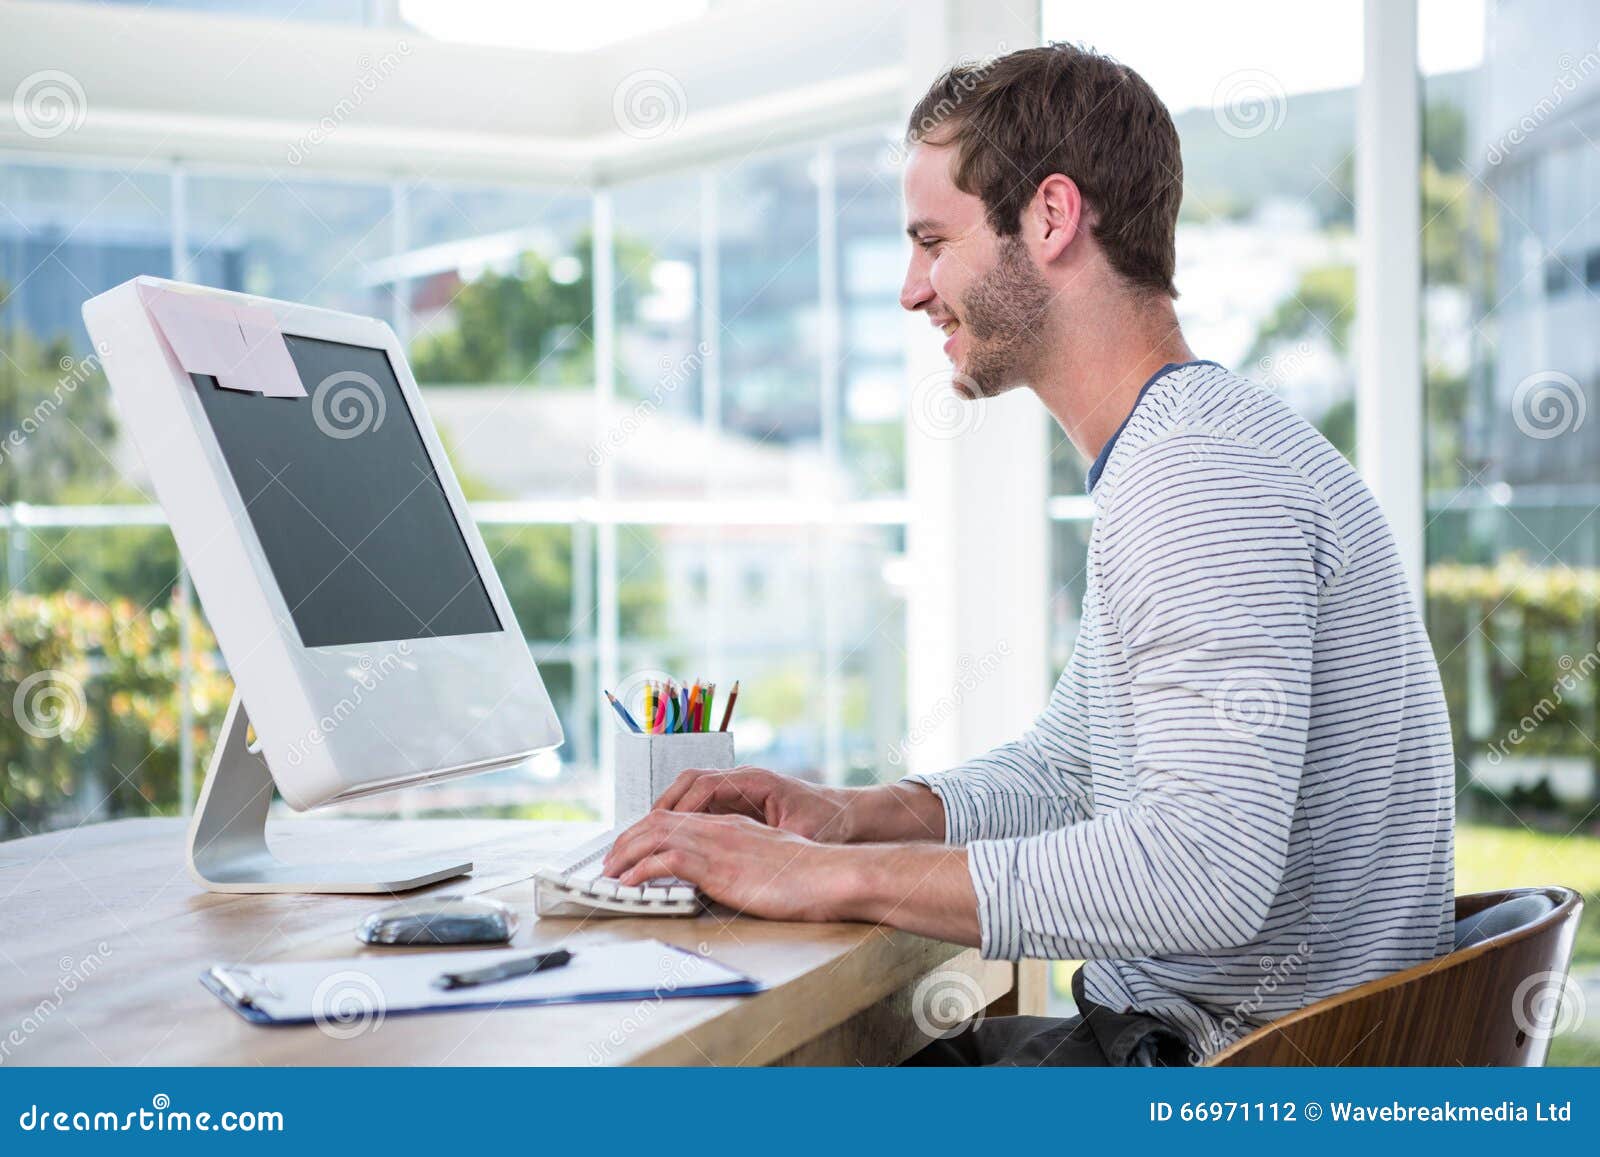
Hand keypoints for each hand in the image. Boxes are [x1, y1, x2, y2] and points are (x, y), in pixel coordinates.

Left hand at [601, 811, 853, 922]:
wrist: (830, 875)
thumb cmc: (810, 875)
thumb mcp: (771, 860)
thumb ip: (745, 862)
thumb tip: (728, 877)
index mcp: (732, 824)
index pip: (679, 819)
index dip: (649, 831)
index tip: (633, 849)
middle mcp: (720, 828)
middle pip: (660, 821)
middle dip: (629, 839)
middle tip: (611, 861)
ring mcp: (718, 844)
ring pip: (656, 836)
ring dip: (626, 853)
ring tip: (611, 873)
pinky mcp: (718, 865)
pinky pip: (666, 861)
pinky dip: (640, 871)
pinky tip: (629, 884)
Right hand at [654, 766, 853, 841]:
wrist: (846, 814)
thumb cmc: (828, 821)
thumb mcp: (804, 833)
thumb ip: (777, 842)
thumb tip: (754, 858)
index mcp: (755, 781)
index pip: (705, 784)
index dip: (681, 806)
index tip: (663, 827)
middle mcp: (743, 780)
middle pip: (690, 782)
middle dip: (665, 805)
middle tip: (643, 831)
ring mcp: (739, 790)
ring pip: (692, 792)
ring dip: (671, 811)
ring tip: (650, 837)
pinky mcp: (739, 804)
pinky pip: (702, 805)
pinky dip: (685, 819)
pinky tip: (674, 842)